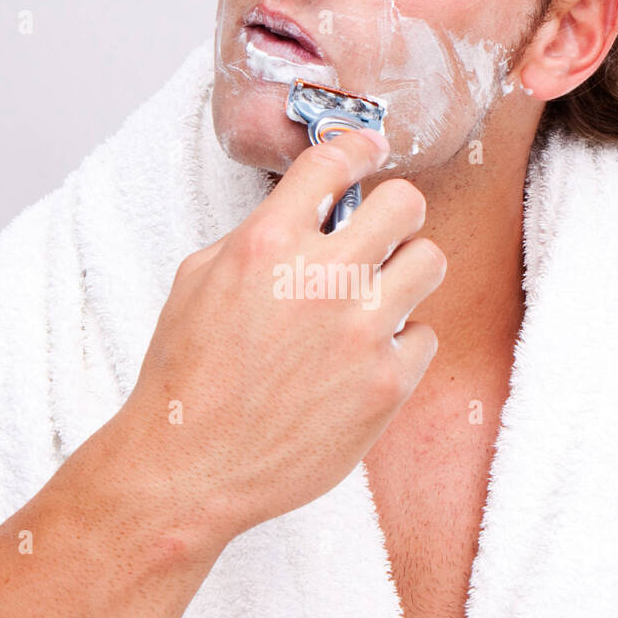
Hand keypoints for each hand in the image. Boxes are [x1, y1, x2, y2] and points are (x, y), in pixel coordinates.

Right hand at [104, 128, 445, 553]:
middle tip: (381, 232)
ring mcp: (362, 333)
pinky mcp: (386, 384)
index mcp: (267, 244)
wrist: (192, 468)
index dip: (356, 148)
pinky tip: (365, 359)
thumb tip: (306, 211)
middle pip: (406, 202)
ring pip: (430, 262)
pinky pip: (425, 337)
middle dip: (393, 211)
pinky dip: (401, 343)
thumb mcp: (198, 281)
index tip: (367, 152)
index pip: (334, 161)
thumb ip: (256, 236)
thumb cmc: (187, 377)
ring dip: (405, 272)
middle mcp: (321, 280)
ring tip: (378, 295)